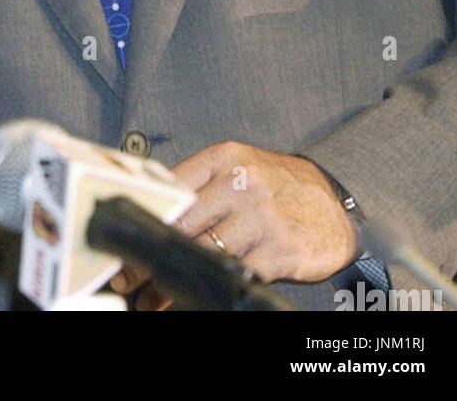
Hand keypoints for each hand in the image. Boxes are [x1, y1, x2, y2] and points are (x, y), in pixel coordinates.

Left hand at [111, 142, 358, 307]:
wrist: (336, 199)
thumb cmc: (278, 185)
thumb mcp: (238, 168)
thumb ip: (198, 184)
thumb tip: (152, 212)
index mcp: (224, 158)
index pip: (171, 185)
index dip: (142, 217)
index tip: (120, 239)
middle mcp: (242, 183)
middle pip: (183, 223)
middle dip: (150, 255)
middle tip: (128, 277)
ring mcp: (263, 218)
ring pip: (205, 253)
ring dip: (173, 283)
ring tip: (153, 297)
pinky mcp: (281, 251)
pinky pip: (237, 274)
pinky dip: (212, 287)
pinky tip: (196, 297)